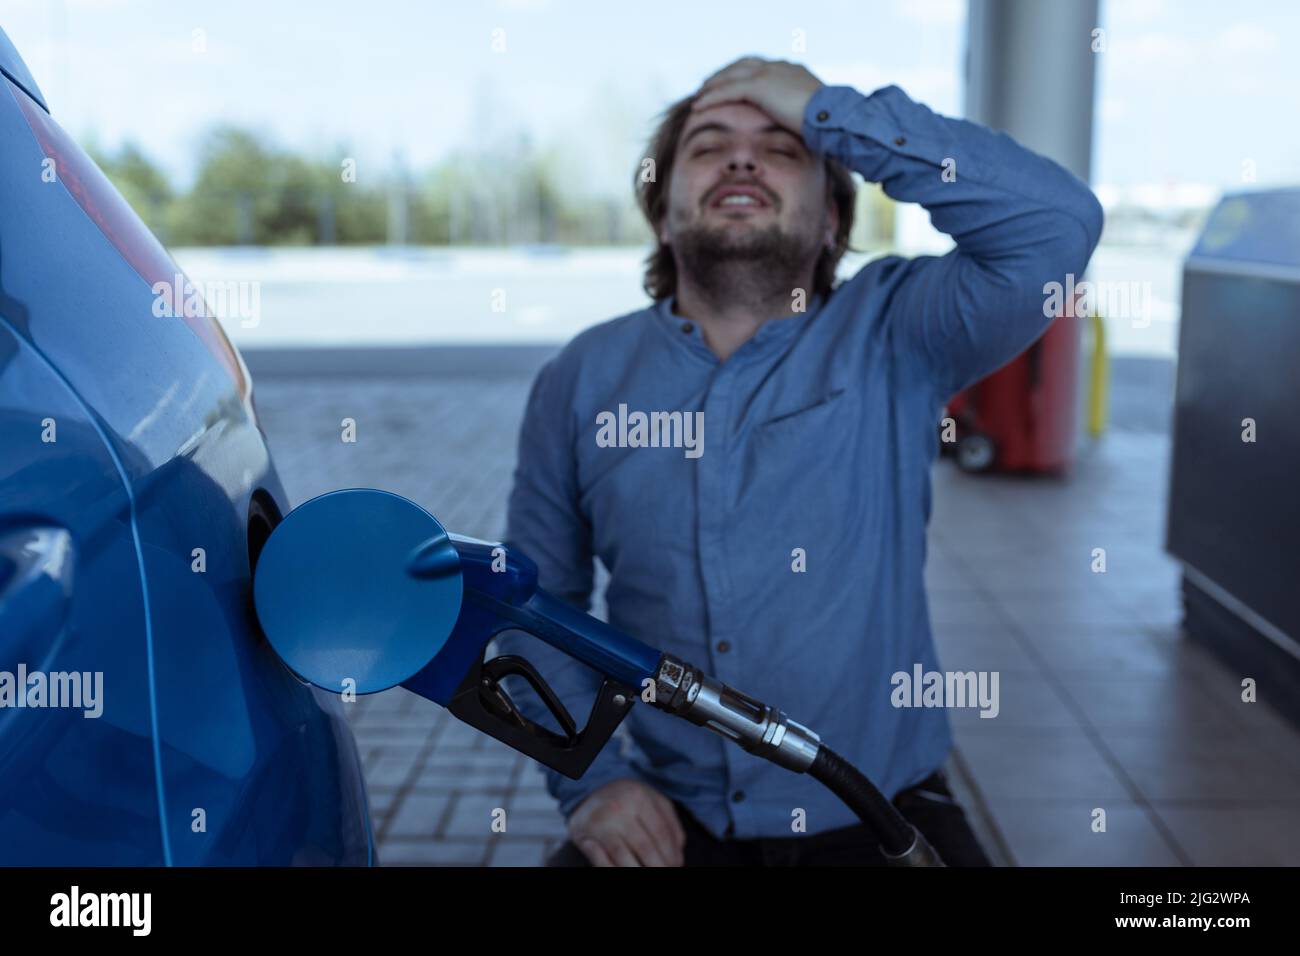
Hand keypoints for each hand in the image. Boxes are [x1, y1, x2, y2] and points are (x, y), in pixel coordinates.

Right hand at [567, 778, 685, 866]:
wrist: (589, 794)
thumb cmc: (629, 801)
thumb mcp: (653, 802)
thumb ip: (670, 825)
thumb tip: (678, 858)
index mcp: (639, 797)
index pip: (661, 834)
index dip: (671, 855)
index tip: (676, 866)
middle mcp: (618, 808)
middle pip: (645, 848)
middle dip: (658, 867)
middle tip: (664, 873)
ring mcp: (600, 822)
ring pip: (624, 859)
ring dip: (639, 873)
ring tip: (648, 877)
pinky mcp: (584, 836)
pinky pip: (603, 863)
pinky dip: (616, 871)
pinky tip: (627, 873)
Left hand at [691, 56, 824, 135]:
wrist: (833, 117)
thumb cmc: (828, 123)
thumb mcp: (810, 115)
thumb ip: (797, 114)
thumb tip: (796, 129)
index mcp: (791, 70)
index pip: (760, 68)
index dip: (742, 76)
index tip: (731, 86)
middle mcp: (778, 67)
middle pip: (741, 66)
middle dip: (723, 76)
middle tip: (707, 88)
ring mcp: (769, 73)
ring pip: (730, 76)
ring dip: (712, 86)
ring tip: (698, 97)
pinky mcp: (760, 86)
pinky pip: (727, 90)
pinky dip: (712, 98)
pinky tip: (698, 106)